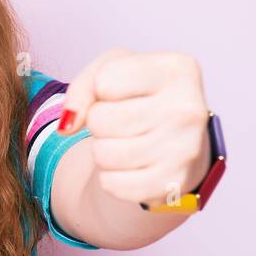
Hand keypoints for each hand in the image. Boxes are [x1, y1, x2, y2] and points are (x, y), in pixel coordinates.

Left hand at [57, 48, 211, 208]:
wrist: (177, 141)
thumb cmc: (142, 98)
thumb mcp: (114, 72)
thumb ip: (83, 87)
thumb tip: (67, 125)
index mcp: (178, 70)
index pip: (104, 81)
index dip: (101, 90)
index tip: (121, 93)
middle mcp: (187, 109)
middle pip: (99, 119)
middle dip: (98, 123)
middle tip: (122, 122)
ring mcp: (184, 150)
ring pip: (103, 154)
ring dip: (103, 150)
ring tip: (127, 142)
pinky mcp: (173, 185)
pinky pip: (111, 184)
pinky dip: (112, 177)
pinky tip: (133, 166)